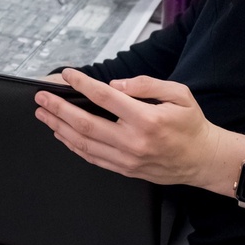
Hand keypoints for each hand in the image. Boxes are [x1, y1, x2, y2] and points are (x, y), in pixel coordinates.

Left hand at [33, 69, 229, 186]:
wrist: (203, 160)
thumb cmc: (191, 124)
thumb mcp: (179, 94)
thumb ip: (146, 84)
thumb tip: (116, 85)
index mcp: (147, 119)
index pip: (105, 98)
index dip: (83, 84)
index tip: (67, 75)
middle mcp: (133, 141)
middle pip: (85, 123)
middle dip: (58, 109)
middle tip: (41, 98)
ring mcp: (127, 159)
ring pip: (84, 143)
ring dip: (59, 127)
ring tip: (43, 114)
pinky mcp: (125, 169)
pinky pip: (92, 157)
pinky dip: (73, 145)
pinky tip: (61, 134)